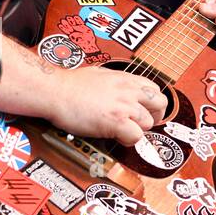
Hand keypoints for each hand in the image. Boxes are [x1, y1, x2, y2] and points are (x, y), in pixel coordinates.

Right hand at [48, 66, 169, 146]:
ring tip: (122, 131)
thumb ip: (112, 82)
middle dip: (154, 116)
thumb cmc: (68, 84)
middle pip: (160, 103)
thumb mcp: (98, 74)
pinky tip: (116, 137)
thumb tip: (114, 89)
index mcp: (124, 78)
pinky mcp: (116, 121)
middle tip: (141, 124)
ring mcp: (124, 106)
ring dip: (138, 130)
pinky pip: (136, 136)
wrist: (54, 91)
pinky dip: (129, 140)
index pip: (154, 88)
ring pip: (149, 123)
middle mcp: (128, 90)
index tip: (145, 110)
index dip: (151, 103)